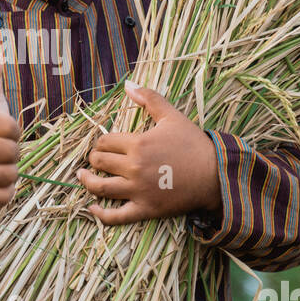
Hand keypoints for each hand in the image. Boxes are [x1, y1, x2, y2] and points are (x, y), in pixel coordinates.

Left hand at [75, 80, 220, 225]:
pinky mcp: (146, 209)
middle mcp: (134, 168)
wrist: (216, 174)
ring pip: (101, 188)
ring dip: (87, 182)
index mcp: (138, 144)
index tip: (104, 145)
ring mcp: (138, 191)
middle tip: (95, 160)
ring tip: (83, 177)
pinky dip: (100, 215)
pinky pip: (116, 216)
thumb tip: (128, 84)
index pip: (105, 142)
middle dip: (94, 159)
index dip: (101, 143)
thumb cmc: (194, 144)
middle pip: (99, 163)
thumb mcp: (172, 116)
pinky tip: (91, 209)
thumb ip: (149, 98)